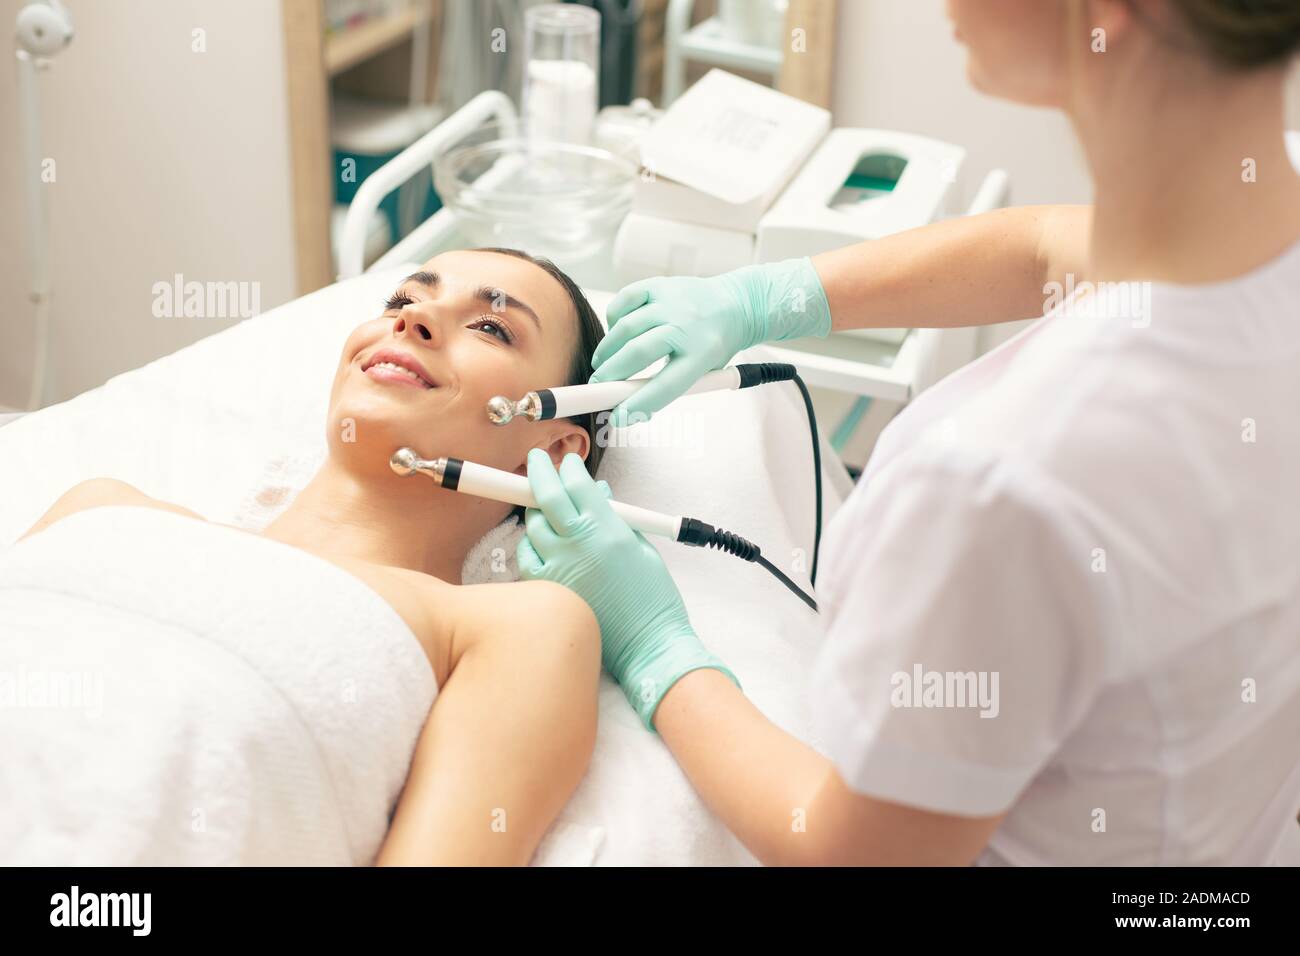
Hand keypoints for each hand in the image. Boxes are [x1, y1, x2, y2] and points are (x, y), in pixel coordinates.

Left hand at [516, 449, 737, 729]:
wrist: (647, 645)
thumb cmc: (652, 600)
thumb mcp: (642, 548)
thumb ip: (616, 518)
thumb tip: (598, 495)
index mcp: (607, 529)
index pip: (577, 484)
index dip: (568, 468)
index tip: (565, 461)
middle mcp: (579, 544)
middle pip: (546, 496)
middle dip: (538, 472)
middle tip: (535, 462)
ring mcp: (559, 567)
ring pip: (532, 526)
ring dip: (536, 511)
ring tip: (544, 508)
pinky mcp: (548, 590)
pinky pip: (527, 557)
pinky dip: (531, 544)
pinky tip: (541, 543)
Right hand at [589, 257, 831, 423]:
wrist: (735, 304)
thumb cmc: (713, 346)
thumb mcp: (702, 371)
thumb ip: (668, 387)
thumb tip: (626, 409)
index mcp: (703, 354)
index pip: (667, 385)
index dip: (639, 403)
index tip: (618, 417)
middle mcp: (686, 325)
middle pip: (638, 352)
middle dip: (611, 374)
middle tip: (597, 387)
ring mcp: (671, 301)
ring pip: (626, 327)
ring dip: (607, 351)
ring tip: (602, 365)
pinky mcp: (659, 285)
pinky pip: (625, 301)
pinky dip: (613, 320)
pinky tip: (615, 334)